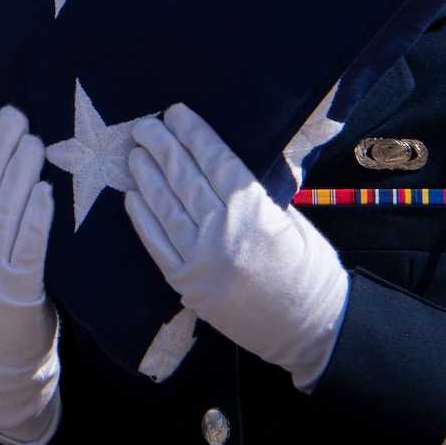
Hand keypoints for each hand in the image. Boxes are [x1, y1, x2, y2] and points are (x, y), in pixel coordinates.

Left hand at [125, 103, 348, 391]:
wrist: (312, 331)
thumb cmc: (311, 272)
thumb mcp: (294, 221)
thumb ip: (260, 193)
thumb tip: (228, 163)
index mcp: (256, 213)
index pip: (216, 162)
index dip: (194, 134)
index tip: (177, 113)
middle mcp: (223, 234)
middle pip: (185, 180)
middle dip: (163, 148)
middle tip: (145, 126)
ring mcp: (201, 262)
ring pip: (166, 208)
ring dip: (147, 178)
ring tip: (135, 154)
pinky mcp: (187, 286)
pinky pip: (157, 245)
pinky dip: (143, 219)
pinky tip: (133, 197)